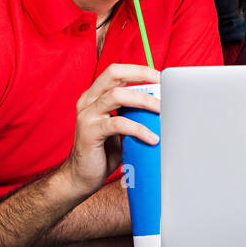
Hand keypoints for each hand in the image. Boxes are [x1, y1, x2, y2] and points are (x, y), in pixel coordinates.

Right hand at [62, 64, 160, 197]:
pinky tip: (152, 138)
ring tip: (162, 111)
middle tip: (163, 86)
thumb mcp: (121, 127)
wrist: (82, 177)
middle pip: (113, 74)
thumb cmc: (104, 151)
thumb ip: (133, 113)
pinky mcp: (89, 132)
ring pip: (117, 96)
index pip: (116, 71)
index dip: (139, 70)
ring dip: (144, 101)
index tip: (160, 76)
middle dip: (141, 75)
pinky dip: (139, 129)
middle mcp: (88, 101)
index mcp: (95, 96)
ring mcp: (86, 115)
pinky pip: (118, 124)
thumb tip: (162, 106)